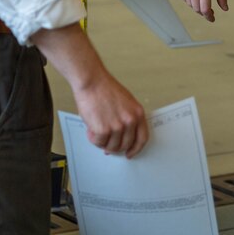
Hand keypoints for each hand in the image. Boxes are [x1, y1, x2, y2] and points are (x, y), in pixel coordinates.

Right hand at [30, 24, 148, 156]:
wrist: (92, 81)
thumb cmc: (105, 88)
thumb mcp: (125, 103)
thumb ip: (125, 120)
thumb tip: (119, 137)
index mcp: (137, 113)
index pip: (142, 138)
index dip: (136, 148)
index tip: (130, 152)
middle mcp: (130, 121)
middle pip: (125, 145)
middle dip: (115, 146)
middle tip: (107, 142)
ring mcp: (117, 126)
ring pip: (111, 146)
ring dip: (102, 142)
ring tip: (96, 131)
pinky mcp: (103, 130)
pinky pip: (98, 142)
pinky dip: (93, 138)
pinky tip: (91, 129)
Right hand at [180, 0, 227, 21]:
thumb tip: (225, 9)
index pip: (205, 10)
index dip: (209, 17)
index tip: (212, 19)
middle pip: (197, 9)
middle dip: (204, 13)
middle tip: (210, 12)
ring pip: (190, 4)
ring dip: (197, 8)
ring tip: (204, 5)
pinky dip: (190, 2)